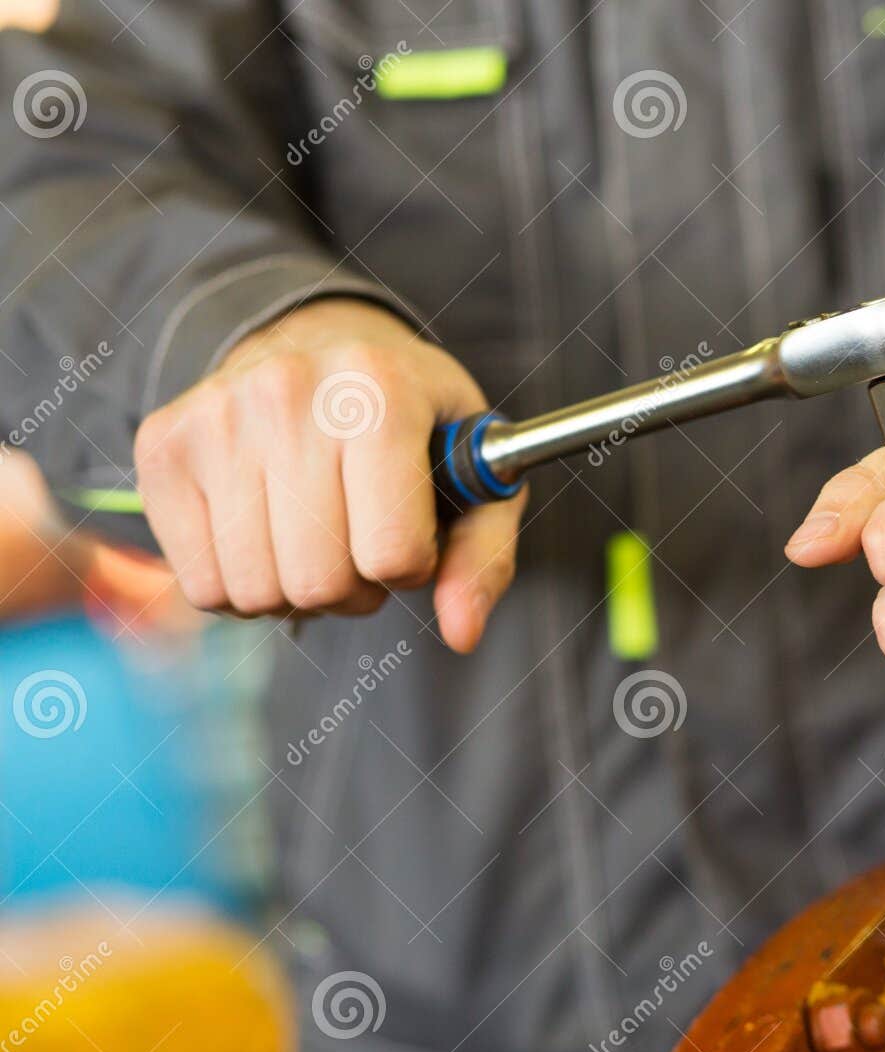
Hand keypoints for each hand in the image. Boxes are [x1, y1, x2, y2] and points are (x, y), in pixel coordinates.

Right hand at [134, 298, 524, 651]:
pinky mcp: (162, 445)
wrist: (321, 345)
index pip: (392, 554)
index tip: (411, 536)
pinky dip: (241, 587)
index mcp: (381, 391)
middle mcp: (288, 390)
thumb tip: (462, 634)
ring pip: (255, 592)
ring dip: (296, 593)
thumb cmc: (413, 424)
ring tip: (316, 539)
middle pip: (318, 582)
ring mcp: (216, 416)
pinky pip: (202, 585)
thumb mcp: (474, 477)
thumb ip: (483, 557)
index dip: (412, 569)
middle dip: (353, 590)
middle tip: (361, 546)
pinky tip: (266, 536)